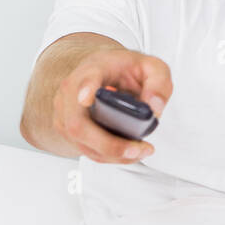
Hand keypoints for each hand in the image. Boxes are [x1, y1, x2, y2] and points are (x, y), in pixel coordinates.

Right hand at [54, 48, 172, 163]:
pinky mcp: (67, 128)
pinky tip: (128, 153)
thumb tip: (154, 106)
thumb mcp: (153, 68)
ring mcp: (65, 111)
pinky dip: (108, 156)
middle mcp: (73, 90)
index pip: (86, 78)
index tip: (87, 98)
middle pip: (79, 123)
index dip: (85, 88)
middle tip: (137, 149)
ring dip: (112, 154)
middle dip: (109, 144)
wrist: (108, 71)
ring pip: (81, 142)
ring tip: (140, 151)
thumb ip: (159, 83)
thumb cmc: (126, 69)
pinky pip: (84, 148)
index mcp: (94, 69)